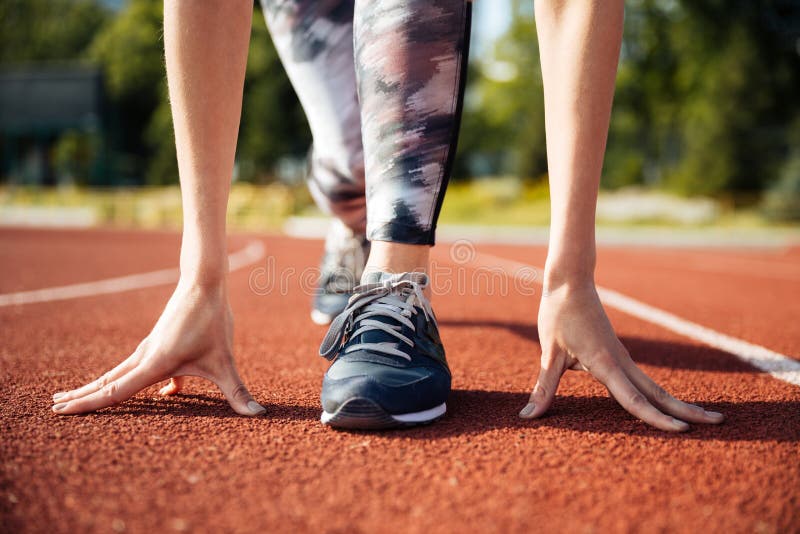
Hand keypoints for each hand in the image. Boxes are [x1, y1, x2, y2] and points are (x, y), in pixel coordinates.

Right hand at [51, 280, 264, 415]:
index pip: (115, 391)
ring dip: (100, 385)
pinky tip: (169, 393)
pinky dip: (134, 379)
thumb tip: (258, 414)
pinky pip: (141, 366)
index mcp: (155, 364)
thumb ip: (238, 392)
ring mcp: (150, 348)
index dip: (87, 403)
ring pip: (120, 372)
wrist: (205, 283)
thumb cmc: (213, 321)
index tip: (60, 410)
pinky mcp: (160, 342)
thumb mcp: (225, 362)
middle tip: (54, 406)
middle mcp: (146, 356)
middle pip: (108, 382)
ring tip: (79, 396)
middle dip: (82, 396)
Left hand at [520, 282, 723, 430]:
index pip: (634, 399)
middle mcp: (621, 361)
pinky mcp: (617, 353)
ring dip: (676, 402)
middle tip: (719, 424)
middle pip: (658, 393)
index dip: (656, 419)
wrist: (570, 281)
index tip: (681, 433)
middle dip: (686, 411)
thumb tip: (527, 417)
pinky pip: (641, 379)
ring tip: (704, 416)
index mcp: (606, 363)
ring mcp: (622, 357)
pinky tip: (663, 403)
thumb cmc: (559, 314)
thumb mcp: (549, 354)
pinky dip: (656, 394)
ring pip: (653, 386)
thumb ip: (543, 389)